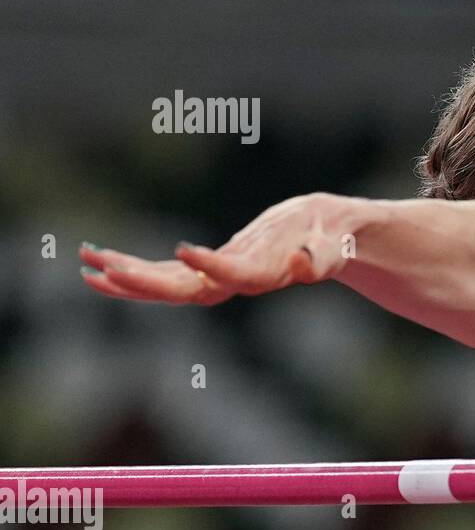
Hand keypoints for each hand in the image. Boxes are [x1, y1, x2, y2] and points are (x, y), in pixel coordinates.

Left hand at [79, 192, 355, 305]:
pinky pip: (162, 275)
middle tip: (106, 270)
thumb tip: (303, 264)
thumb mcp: (333, 246)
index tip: (186, 249)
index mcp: (267, 276)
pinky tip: (97, 263)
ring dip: (127, 278)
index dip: (212, 266)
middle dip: (147, 282)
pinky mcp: (205, 271)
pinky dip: (131, 270)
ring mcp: (216, 280)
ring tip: (87, 266)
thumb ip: (321, 259)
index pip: (236, 277)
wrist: (323, 238)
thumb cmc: (331, 239)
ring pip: (167, 287)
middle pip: (188, 291)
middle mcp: (235, 285)